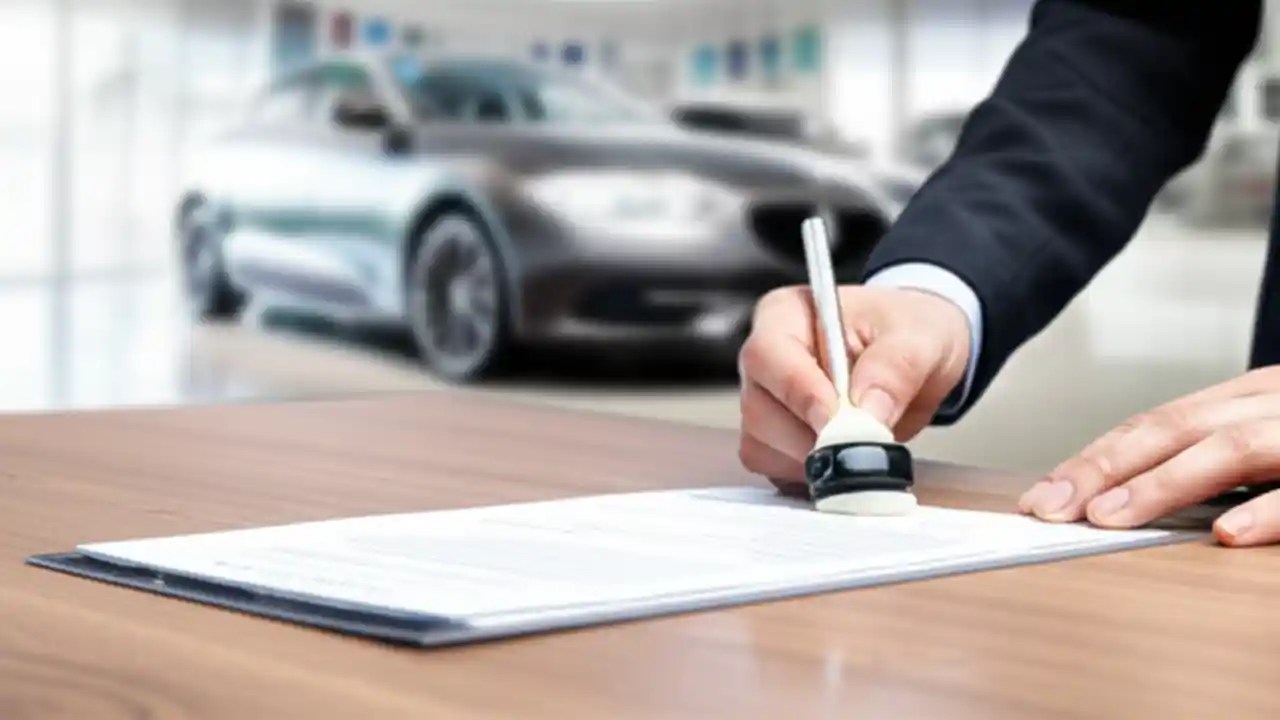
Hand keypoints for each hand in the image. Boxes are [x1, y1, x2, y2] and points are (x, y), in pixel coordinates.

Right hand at [737, 285, 971, 493]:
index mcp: (786, 314)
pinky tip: (846, 459)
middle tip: (863, 441)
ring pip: (762, 446)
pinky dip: (812, 475)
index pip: (768, 355)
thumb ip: (897, 365)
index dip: (799, 391)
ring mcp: (765, 403)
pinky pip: (774, 470)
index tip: (839, 418)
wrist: (917, 359)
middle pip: (759, 409)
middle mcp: (765, 361)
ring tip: (862, 443)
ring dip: (813, 459)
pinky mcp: (774, 442)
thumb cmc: (907, 332)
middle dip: (812, 435)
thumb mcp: (920, 336)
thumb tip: (869, 408)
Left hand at [1020, 366, 1279, 546]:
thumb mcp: (1273, 437)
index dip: (1094, 459)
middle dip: (1103, 468)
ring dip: (1162, 485)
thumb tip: (1132, 494)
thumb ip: (1216, 459)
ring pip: (1229, 448)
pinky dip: (1265, 511)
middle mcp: (1270, 404)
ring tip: (1108, 518)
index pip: (1155, 425)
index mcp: (1249, 397)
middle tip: (1050, 509)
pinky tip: (1225, 533)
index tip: (1041, 495)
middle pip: (1173, 429)